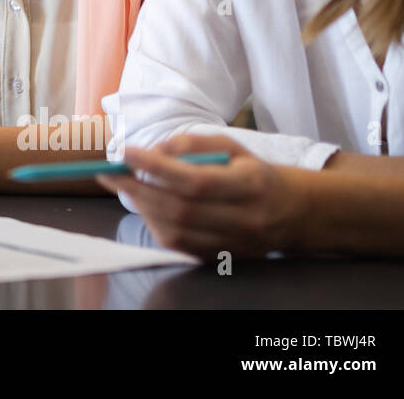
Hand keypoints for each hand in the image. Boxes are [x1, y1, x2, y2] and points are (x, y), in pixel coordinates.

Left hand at [97, 134, 310, 258]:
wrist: (294, 212)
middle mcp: (245, 218)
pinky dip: (155, 225)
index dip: (157, 167)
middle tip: (110, 173)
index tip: (125, 152)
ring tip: (128, 187)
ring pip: (176, 232)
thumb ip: (190, 144)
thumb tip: (151, 152)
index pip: (196, 181)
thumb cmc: (253, 172)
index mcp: (251, 184)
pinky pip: (179, 246)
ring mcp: (235, 244)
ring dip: (143, 208)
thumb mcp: (230, 146)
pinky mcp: (224, 259)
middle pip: (180, 209)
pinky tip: (147, 206)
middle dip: (137, 189)